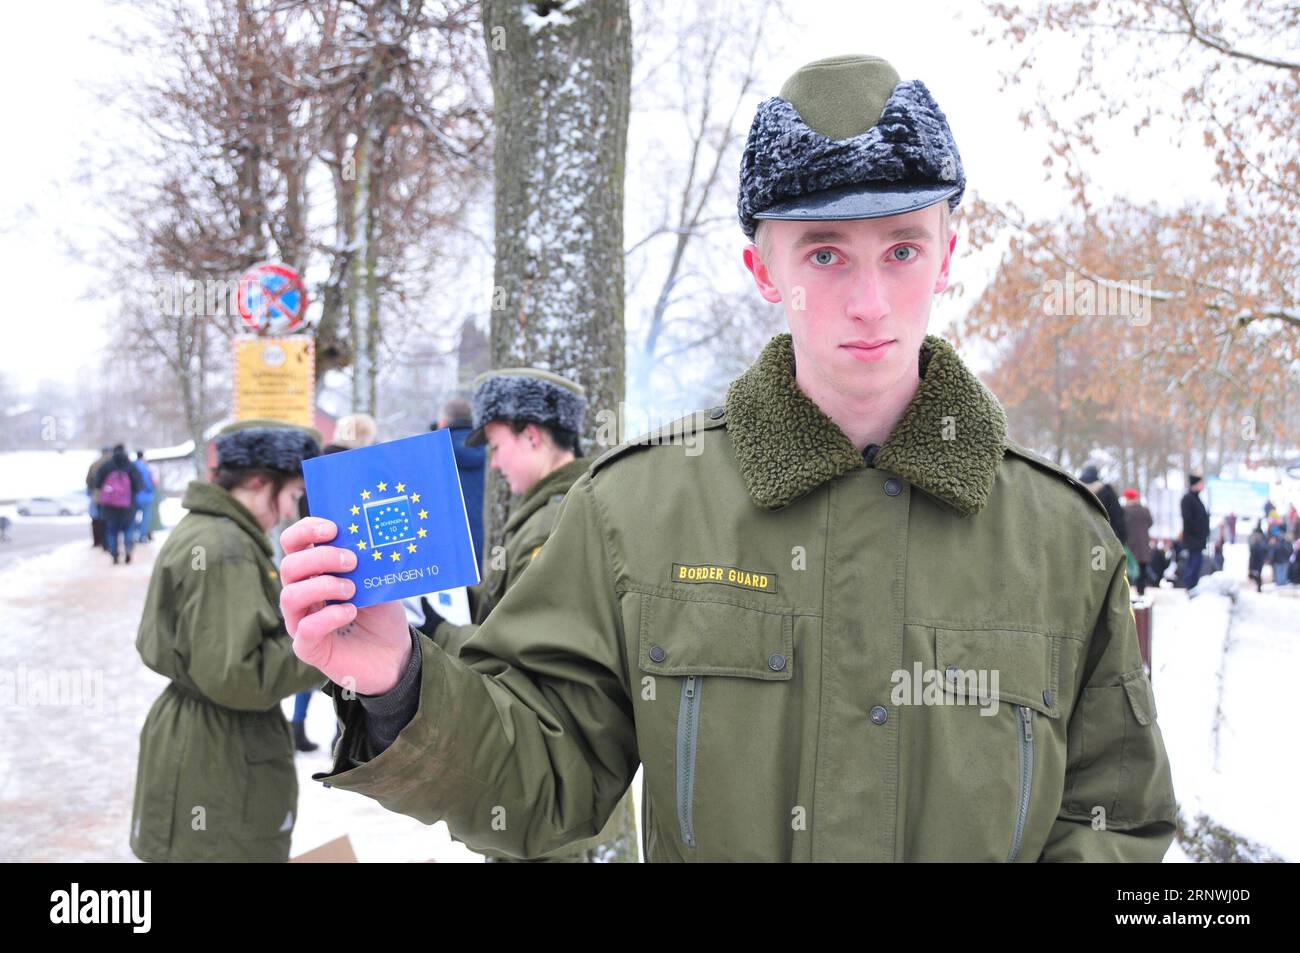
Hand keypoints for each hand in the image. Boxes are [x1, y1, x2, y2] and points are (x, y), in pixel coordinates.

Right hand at [280, 517, 412, 695]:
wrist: (394, 654)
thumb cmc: (381, 614)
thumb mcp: (378, 581)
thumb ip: (366, 562)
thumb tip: (364, 537)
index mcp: (315, 572)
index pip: (293, 543)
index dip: (306, 531)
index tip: (333, 528)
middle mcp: (302, 594)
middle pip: (289, 566)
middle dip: (320, 558)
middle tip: (351, 561)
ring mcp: (301, 621)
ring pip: (289, 596)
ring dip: (322, 586)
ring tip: (352, 590)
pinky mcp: (308, 647)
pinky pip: (305, 628)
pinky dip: (328, 616)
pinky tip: (350, 611)